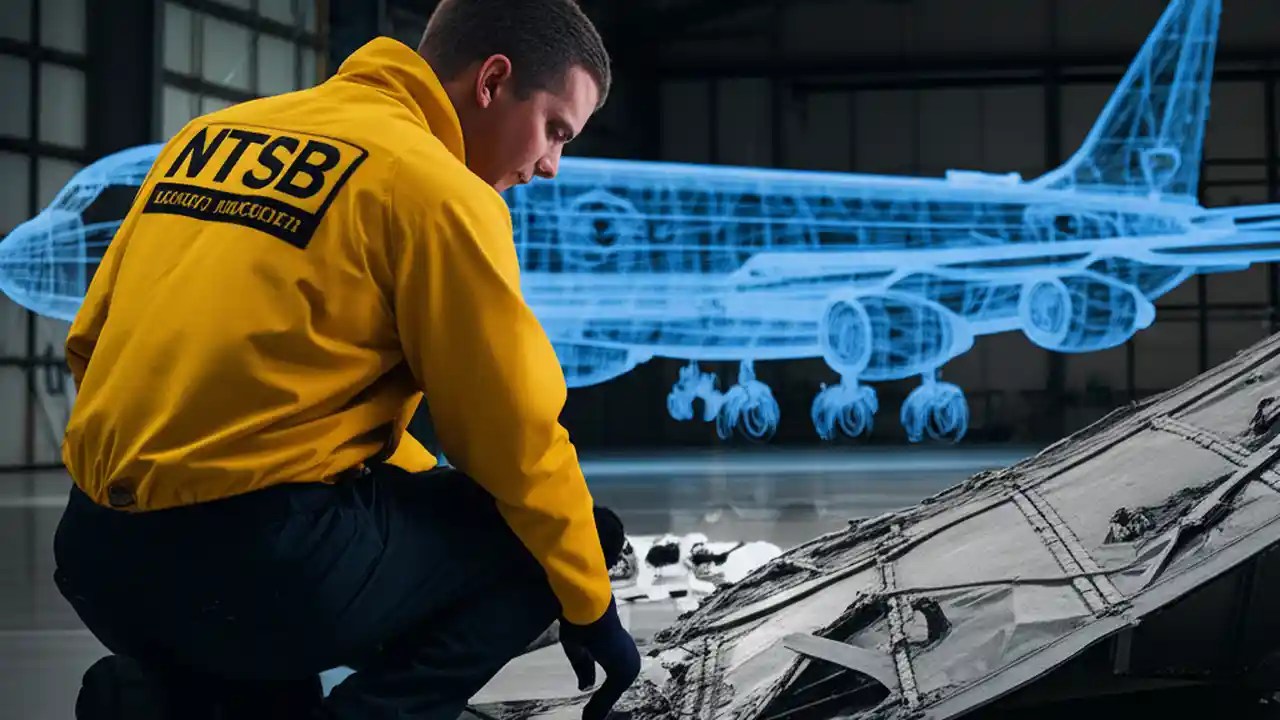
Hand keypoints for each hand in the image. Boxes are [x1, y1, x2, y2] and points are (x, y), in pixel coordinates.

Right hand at [559, 598, 640, 719]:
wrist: (588, 610)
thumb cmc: (581, 621)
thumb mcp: (578, 650)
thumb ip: (584, 668)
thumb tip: (585, 686)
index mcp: (620, 648)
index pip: (613, 677)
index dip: (602, 693)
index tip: (592, 707)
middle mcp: (629, 658)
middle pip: (615, 688)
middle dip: (603, 702)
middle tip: (591, 717)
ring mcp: (629, 665)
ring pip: (613, 692)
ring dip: (599, 706)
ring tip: (588, 719)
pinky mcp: (623, 670)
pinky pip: (609, 694)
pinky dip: (598, 706)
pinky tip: (589, 717)